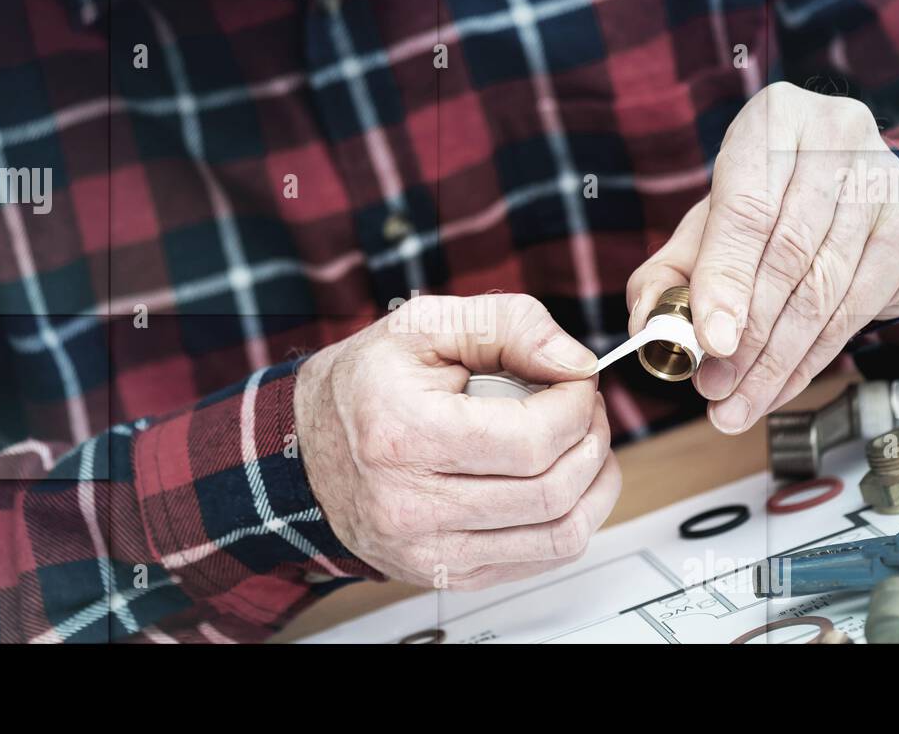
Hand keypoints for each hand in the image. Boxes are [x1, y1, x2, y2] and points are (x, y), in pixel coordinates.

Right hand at [294, 294, 619, 589]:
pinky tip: (560, 481)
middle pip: (551, 492)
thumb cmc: (365, 385)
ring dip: (593, 486)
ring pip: (557, 537)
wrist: (305, 450)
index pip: (531, 440)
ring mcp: (428, 550)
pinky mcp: (442, 574)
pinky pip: (538, 560)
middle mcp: (411, 505)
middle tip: (585, 407)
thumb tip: (576, 363)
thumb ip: (508, 324)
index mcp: (404, 434)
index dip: (576, 405)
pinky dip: (568, 519)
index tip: (576, 380)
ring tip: (582, 444)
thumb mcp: (424, 324)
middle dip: (591, 440)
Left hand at [627, 81, 898, 434]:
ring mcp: (882, 185)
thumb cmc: (770, 207)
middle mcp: (836, 139)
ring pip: (821, 292)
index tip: (710, 339)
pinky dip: (808, 362)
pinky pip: (850, 313)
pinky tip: (776, 390)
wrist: (861, 197)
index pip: (746, 209)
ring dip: (774, 361)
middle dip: (746, 335)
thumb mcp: (708, 226)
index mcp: (773, 121)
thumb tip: (647, 326)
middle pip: (786, 256)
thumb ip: (667, 272)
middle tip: (712, 386)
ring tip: (735, 403)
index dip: (726, 279)